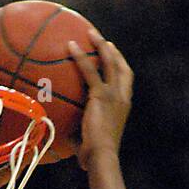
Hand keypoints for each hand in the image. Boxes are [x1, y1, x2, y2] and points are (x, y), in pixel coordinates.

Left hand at [68, 29, 132, 170]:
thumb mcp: (89, 141)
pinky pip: (89, 70)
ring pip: (109, 62)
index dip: (121, 66)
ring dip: (100, 45)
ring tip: (89, 32)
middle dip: (113, 51)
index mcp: (123, 106)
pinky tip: (70, 45)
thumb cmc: (95, 156)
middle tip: (104, 40)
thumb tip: (62, 134)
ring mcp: (113, 94)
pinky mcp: (101, 95)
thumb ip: (79, 132)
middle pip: (122, 66)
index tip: (114, 55)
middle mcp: (122, 97)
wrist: (102, 156)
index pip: (126, 81)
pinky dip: (80, 56)